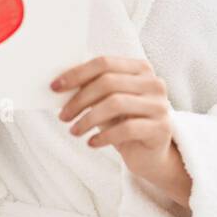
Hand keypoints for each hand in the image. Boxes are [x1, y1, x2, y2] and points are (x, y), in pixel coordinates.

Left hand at [53, 56, 190, 206]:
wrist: (151, 153)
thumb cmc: (124, 121)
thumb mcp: (108, 101)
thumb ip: (92, 87)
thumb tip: (60, 82)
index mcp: (140, 68)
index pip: (104, 62)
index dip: (77, 73)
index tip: (55, 87)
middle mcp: (154, 82)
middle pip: (108, 82)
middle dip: (79, 99)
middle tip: (62, 116)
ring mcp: (160, 105)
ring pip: (116, 104)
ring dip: (88, 119)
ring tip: (74, 131)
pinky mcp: (161, 129)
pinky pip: (127, 129)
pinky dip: (104, 136)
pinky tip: (91, 142)